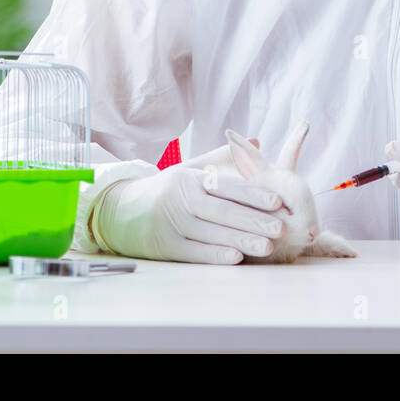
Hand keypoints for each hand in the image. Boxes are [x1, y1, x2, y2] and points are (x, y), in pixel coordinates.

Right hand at [90, 140, 287, 263]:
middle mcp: (180, 199)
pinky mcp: (164, 246)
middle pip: (221, 211)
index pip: (225, 187)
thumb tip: (255, 143)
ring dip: (240, 240)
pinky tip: (235, 257)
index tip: (276, 202)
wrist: (119, 210)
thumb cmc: (164, 191)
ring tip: (266, 246)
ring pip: (211, 233)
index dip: (252, 195)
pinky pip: (194, 252)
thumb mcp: (188, 170)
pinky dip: (215, 255)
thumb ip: (221, 158)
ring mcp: (171, 224)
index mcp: (189, 179)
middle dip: (253, 220)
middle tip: (280, 228)